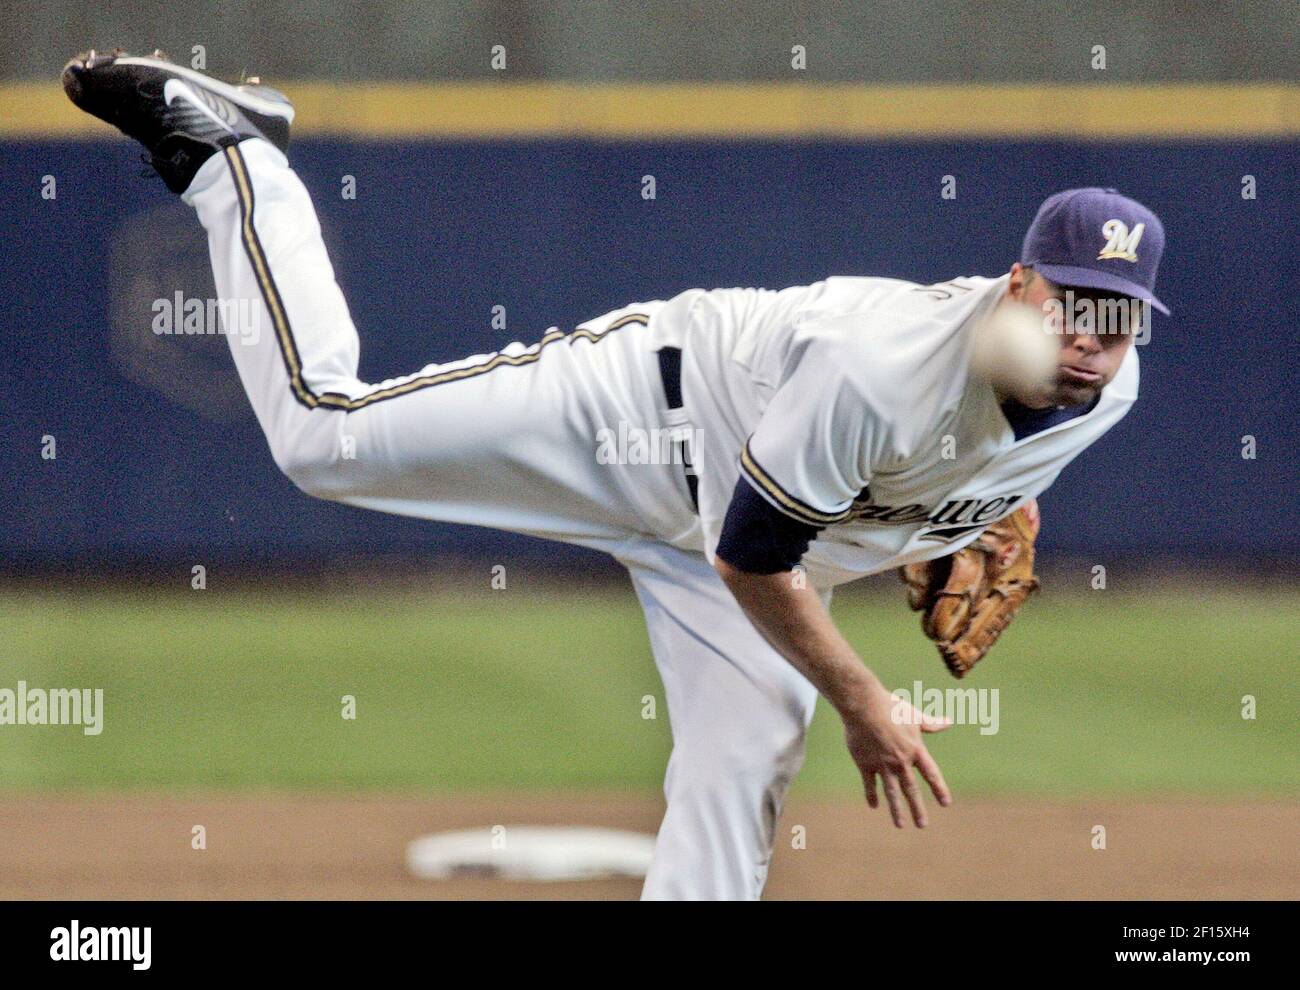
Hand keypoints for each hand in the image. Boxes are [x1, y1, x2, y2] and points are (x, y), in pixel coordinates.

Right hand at [842, 682, 951, 827]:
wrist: (864, 705)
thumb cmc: (890, 706)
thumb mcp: (914, 715)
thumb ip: (931, 724)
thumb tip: (949, 722)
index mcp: (915, 749)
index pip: (931, 774)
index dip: (939, 789)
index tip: (946, 803)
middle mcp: (900, 760)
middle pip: (911, 789)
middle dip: (917, 808)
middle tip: (922, 824)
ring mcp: (882, 764)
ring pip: (891, 792)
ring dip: (897, 810)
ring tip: (901, 825)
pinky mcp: (865, 763)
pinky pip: (870, 784)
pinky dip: (872, 795)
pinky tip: (874, 806)